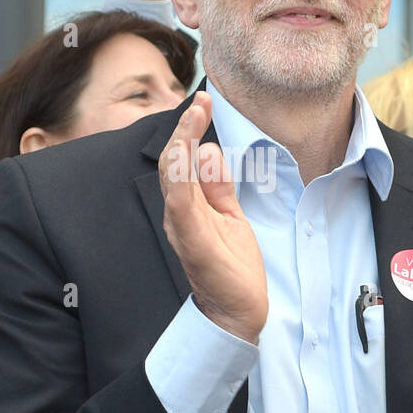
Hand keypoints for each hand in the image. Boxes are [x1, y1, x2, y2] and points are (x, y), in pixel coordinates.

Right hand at [158, 91, 267, 343]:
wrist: (239, 312)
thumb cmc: (232, 267)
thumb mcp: (230, 215)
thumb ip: (218, 186)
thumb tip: (209, 151)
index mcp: (189, 206)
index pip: (183, 161)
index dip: (190, 130)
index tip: (204, 102)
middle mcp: (179, 213)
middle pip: (173, 164)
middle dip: (185, 128)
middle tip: (201, 100)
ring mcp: (183, 227)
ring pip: (174, 178)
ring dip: (183, 144)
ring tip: (194, 116)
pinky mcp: (193, 241)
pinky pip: (182, 204)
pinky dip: (182, 178)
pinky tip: (188, 154)